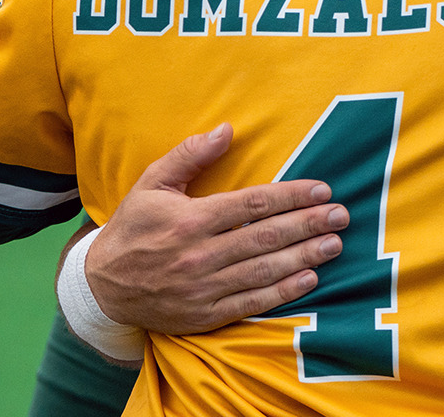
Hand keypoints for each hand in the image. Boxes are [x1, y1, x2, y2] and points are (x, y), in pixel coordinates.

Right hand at [82, 124, 348, 334]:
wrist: (101, 287)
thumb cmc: (132, 228)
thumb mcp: (151, 183)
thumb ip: (189, 155)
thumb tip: (226, 129)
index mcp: (189, 219)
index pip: (253, 205)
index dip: (292, 196)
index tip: (322, 189)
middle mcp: (199, 255)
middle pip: (266, 237)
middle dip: (308, 224)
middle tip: (342, 216)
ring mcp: (203, 288)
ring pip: (264, 271)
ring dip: (304, 257)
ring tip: (334, 244)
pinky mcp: (205, 314)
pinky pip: (252, 303)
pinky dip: (283, 293)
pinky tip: (309, 280)